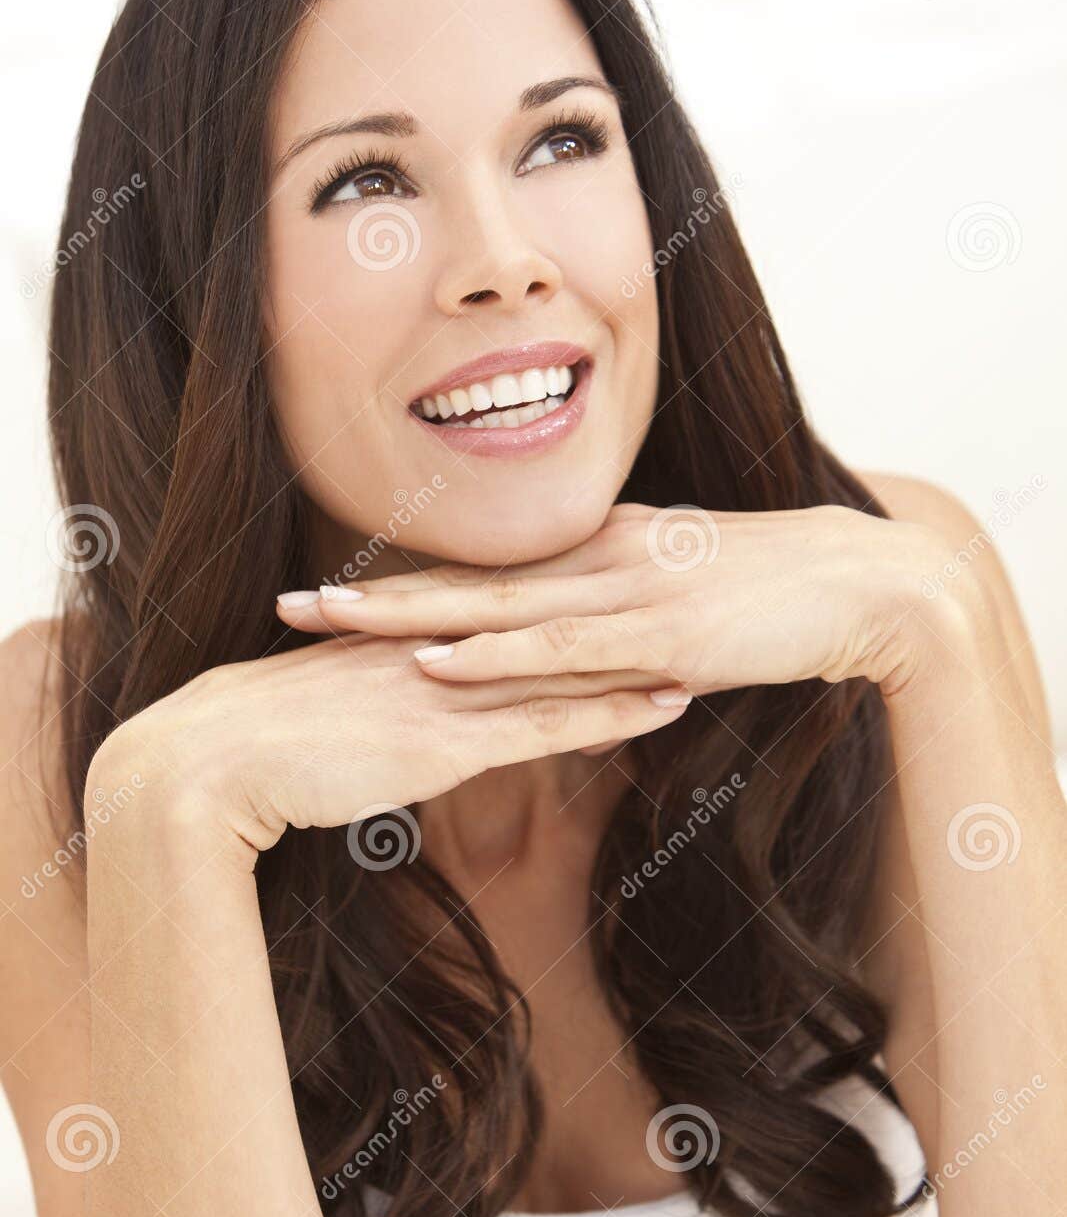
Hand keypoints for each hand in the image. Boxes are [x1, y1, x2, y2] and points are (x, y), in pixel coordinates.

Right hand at [91, 630, 694, 856]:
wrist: (213, 761)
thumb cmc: (263, 738)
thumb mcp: (336, 702)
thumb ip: (384, 690)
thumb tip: (412, 694)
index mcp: (417, 633)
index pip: (515, 604)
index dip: (579, 588)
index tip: (635, 572)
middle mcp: (443, 649)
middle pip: (556, 619)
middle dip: (630, 603)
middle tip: (701, 584)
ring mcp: (450, 690)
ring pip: (569, 664)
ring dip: (644, 651)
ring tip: (714, 634)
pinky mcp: (450, 741)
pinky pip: (550, 724)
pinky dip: (613, 712)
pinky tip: (669, 705)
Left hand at [278, 502, 956, 702]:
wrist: (868, 584)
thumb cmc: (782, 594)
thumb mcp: (688, 599)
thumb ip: (626, 624)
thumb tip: (582, 663)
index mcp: (602, 554)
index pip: (486, 572)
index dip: (406, 585)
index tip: (332, 595)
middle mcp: (598, 564)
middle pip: (465, 584)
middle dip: (373, 600)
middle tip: (289, 607)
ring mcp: (626, 596)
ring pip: (493, 610)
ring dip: (407, 621)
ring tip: (328, 625)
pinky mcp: (658, 636)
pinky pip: (559, 648)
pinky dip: (493, 655)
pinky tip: (436, 663)